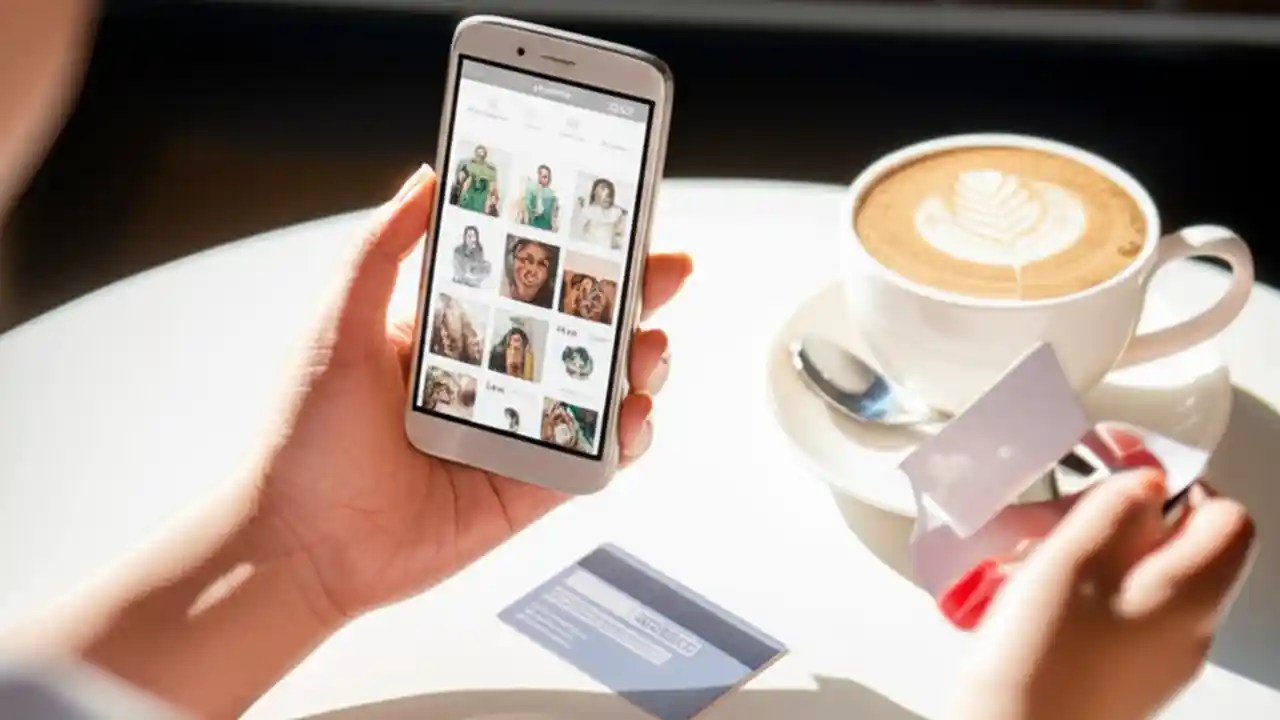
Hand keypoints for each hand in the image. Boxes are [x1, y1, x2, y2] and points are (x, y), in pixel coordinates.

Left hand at [258, 165, 690, 621]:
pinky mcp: (534, 488)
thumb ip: (383, 248)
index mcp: (455, 331)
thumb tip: (427, 176)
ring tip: (651, 346)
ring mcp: (520, 433)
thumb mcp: (340, 323)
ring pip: (604, 389)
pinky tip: (634, 413)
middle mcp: (496, 377)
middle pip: (584, 327)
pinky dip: (630, 435)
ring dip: (642, 362)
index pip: (533, 277)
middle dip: (636, 296)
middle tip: (669, 268)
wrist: (301, 546)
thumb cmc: (306, 436)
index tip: (620, 218)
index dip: (582, 249)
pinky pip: (598, 456)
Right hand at [952, 470, 1255, 719]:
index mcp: (1191, 593)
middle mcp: (1186, 628)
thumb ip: (1119, 506)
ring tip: (1036, 551)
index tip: (1123, 468)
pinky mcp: (1117, 672)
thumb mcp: (1077, 555)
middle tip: (1066, 511)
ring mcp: (1154, 656)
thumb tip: (1147, 480)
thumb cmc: (1042, 659)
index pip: (1226, 516)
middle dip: (1119, 516)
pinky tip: (1032, 590)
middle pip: (1175, 544)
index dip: (1178, 484)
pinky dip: (1077, 588)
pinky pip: (1112, 611)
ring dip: (1090, 549)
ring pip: (1138, 576)